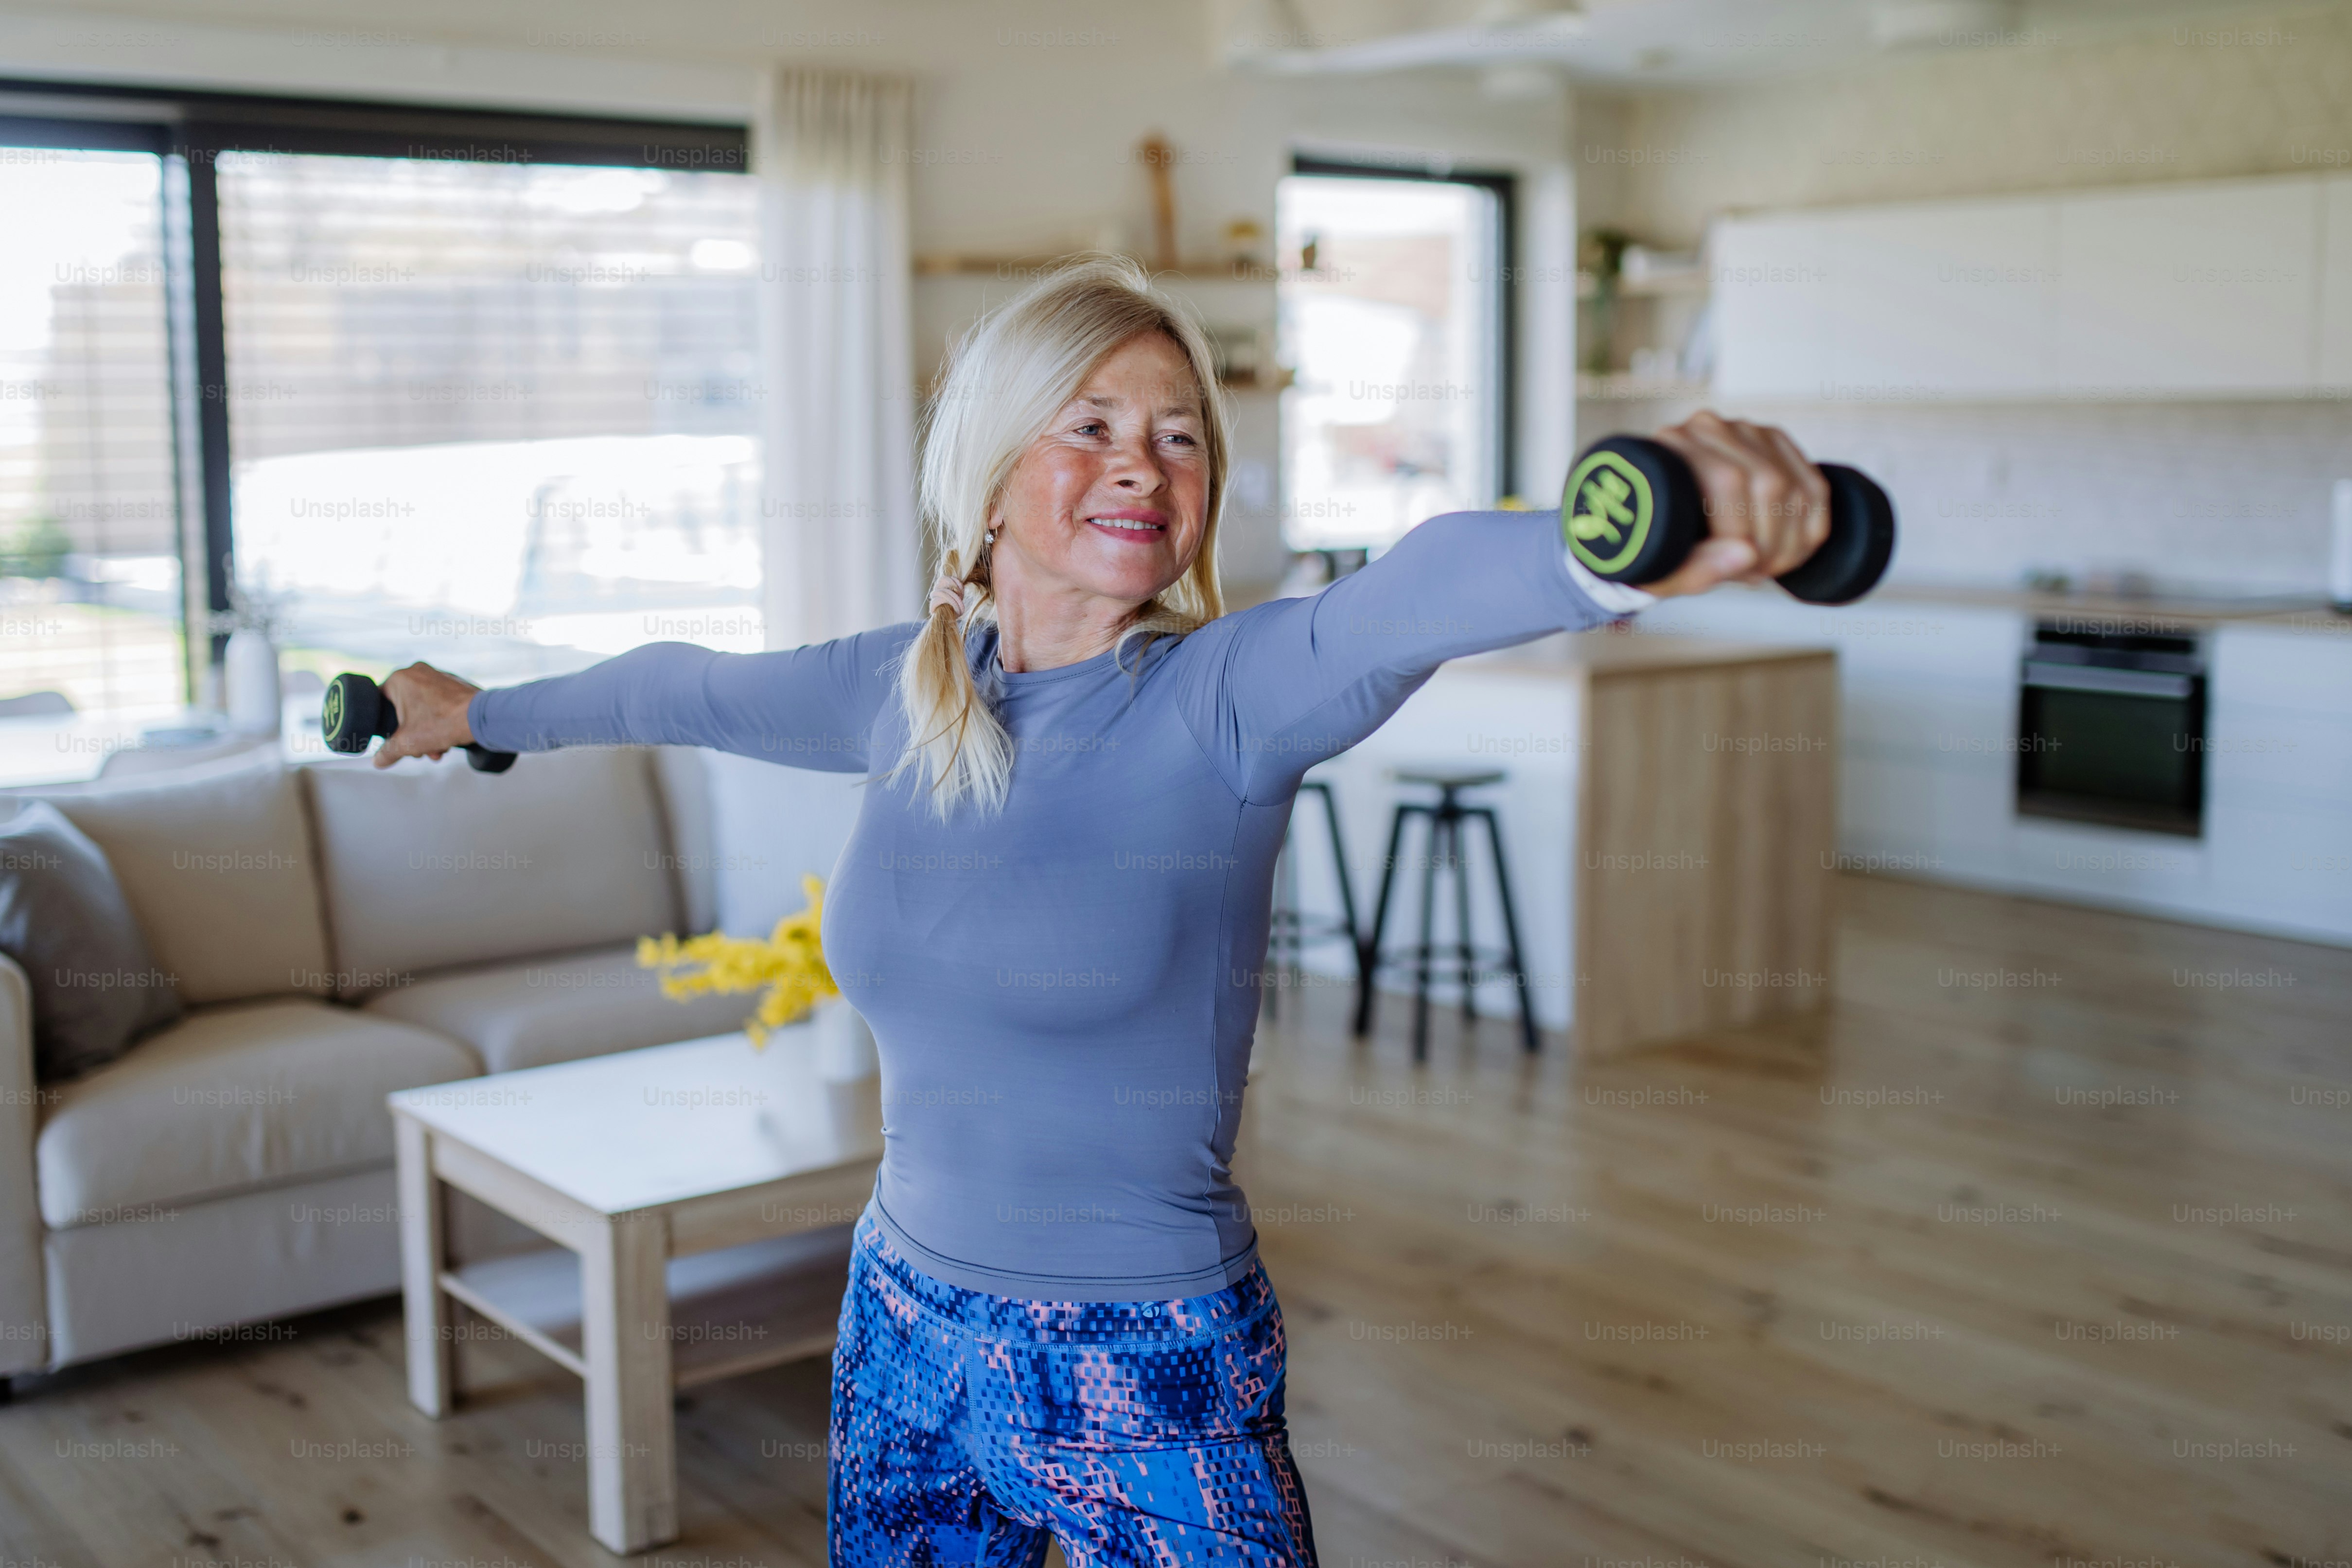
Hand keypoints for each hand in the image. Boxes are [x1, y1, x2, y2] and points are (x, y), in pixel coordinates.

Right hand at [372, 663, 481, 767]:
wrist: (482, 717)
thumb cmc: (442, 724)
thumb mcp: (407, 743)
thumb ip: (387, 752)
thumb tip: (378, 760)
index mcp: (399, 678)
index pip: (378, 703)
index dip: (383, 725)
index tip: (392, 739)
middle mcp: (417, 671)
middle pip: (403, 710)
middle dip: (411, 735)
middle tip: (419, 751)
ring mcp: (437, 675)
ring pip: (422, 710)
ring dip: (426, 734)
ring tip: (437, 751)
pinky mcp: (454, 683)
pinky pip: (438, 704)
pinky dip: (439, 722)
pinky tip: (447, 741)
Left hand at [1643, 411, 1830, 598]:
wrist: (1662, 522)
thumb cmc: (1656, 544)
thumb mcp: (1664, 567)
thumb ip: (1696, 568)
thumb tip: (1747, 555)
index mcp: (1672, 446)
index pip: (1727, 480)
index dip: (1742, 532)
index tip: (1740, 570)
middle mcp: (1709, 427)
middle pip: (1769, 483)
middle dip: (1770, 542)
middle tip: (1754, 573)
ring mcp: (1746, 431)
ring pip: (1795, 489)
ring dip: (1790, 542)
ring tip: (1765, 566)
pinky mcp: (1776, 444)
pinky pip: (1815, 488)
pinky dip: (1810, 530)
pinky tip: (1787, 552)